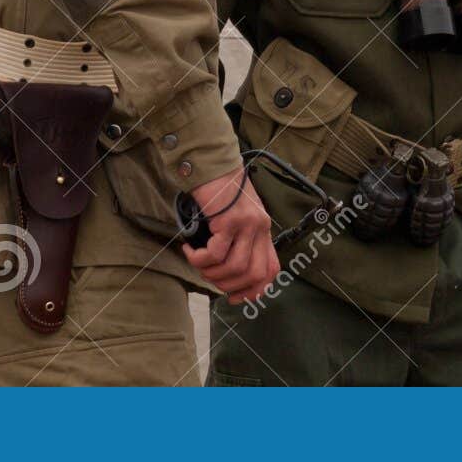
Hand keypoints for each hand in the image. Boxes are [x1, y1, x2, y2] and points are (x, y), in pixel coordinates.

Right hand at [181, 167, 279, 303]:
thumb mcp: (236, 218)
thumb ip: (239, 242)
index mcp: (263, 230)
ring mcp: (247, 223)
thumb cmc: (219, 192)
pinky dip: (199, 258)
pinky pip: (215, 253)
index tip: (235, 297)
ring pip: (234, 267)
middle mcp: (260, 228)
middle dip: (229, 285)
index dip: (254, 290)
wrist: (211, 164)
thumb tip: (231, 276)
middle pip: (254, 274)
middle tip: (209, 277)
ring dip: (211, 273)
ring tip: (197, 261)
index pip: (271, 270)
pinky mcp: (229, 219)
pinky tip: (190, 249)